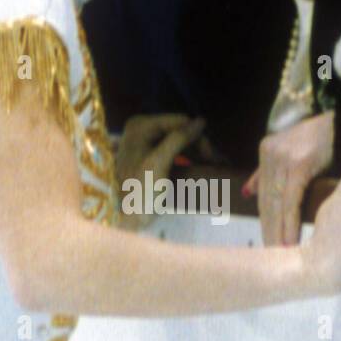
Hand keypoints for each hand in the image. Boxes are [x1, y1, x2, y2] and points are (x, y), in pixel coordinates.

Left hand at [114, 113, 206, 230]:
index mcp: (140, 126)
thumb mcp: (159, 162)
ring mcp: (144, 142)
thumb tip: (201, 121)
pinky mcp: (149, 155)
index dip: (198, 137)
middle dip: (198, 145)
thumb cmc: (139, 191)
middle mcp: (141, 128)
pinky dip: (187, 157)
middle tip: (216, 164)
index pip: (180, 121)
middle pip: (180, 130)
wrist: (124, 219)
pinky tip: (199, 167)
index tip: (213, 158)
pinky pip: (174, 150)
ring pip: (179, 140)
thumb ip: (178, 139)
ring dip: (196, 152)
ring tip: (213, 166)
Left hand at [244, 111, 334, 246]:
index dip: (265, 217)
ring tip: (278, 251)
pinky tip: (290, 238)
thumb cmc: (325, 134)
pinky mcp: (298, 164)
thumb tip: (247, 192)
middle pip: (267, 200)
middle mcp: (271, 155)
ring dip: (277, 230)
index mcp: (268, 152)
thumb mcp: (291, 149)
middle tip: (269, 253)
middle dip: (268, 228)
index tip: (265, 237)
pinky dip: (289, 222)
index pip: (264, 193)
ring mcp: (283, 159)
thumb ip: (266, 172)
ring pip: (276, 203)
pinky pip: (291, 200)